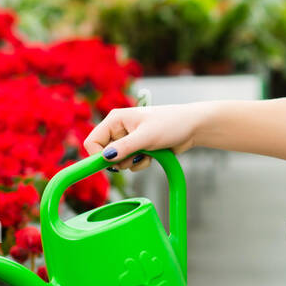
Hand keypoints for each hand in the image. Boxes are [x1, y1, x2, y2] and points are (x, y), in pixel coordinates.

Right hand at [82, 103, 207, 172]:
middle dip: (120, 160)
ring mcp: (129, 139)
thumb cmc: (171, 124)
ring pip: (119, 161)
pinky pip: (132, 163)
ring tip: (148, 152)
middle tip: (136, 156)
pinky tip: (154, 155)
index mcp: (115, 119)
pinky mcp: (138, 148)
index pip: (92, 142)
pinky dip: (142, 163)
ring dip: (133, 162)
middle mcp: (119, 128)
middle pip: (105, 154)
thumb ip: (124, 148)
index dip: (98, 156)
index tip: (111, 165)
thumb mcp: (146, 137)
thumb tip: (105, 158)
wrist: (193, 127)